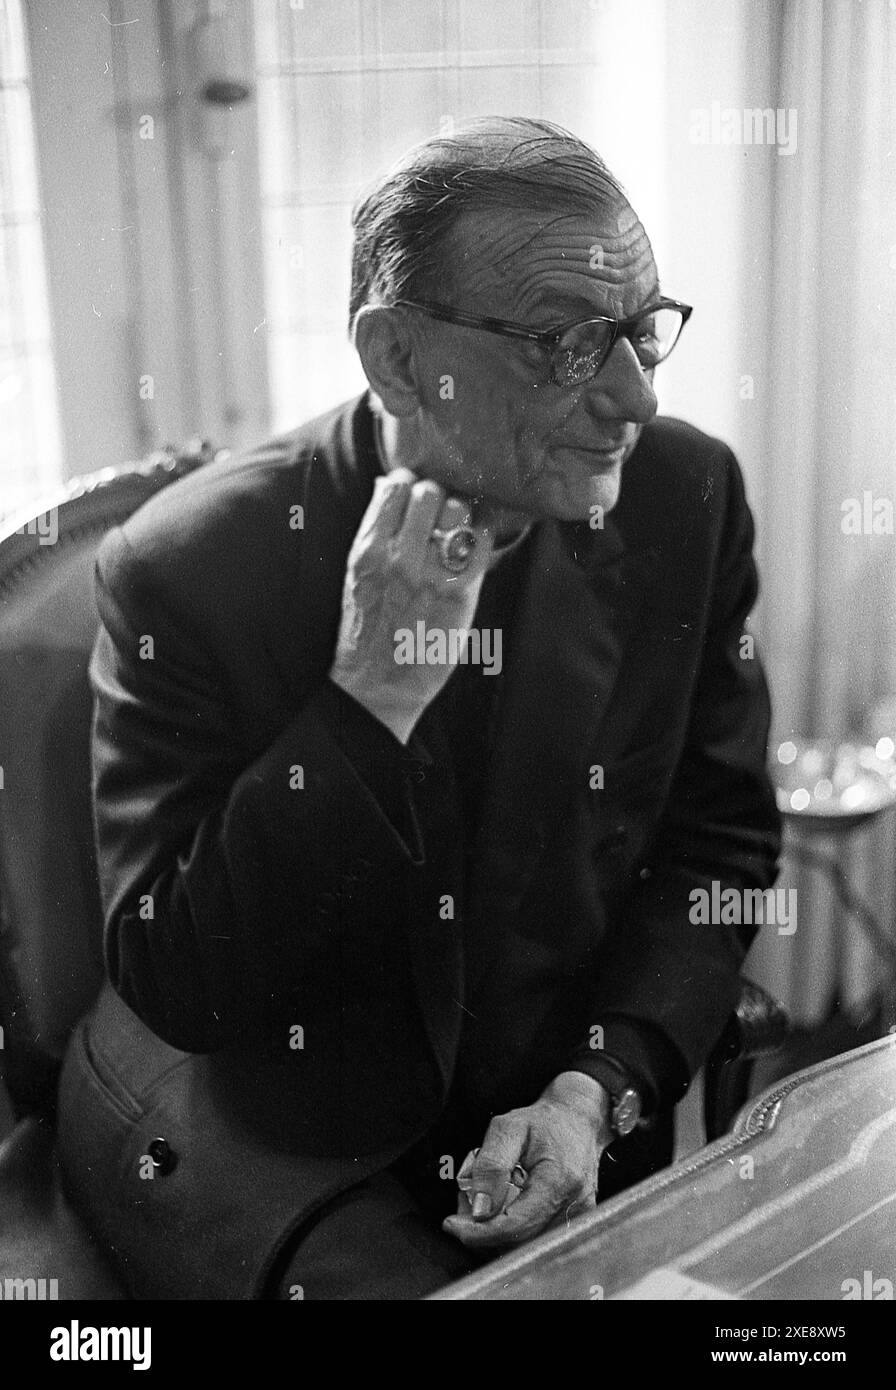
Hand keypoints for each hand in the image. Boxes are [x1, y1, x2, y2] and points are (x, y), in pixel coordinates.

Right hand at [329, 469, 494, 742]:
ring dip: (460, 512)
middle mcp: (399, 558)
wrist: (379, 684)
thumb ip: (375, 531)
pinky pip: (482, 542)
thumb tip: (388, 486)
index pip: (394, 487)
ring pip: (458, 510)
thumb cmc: (368, 628)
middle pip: (429, 492)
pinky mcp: (461, 592)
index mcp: (367, 550)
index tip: (414, 494)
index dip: (408, 483)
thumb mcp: (356, 575)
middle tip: (439, 513)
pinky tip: (476, 541)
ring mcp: (432, 575)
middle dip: (436, 495)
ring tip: (457, 526)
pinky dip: (483, 533)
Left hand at [443, 1072, 613, 1251]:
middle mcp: (575, 1206)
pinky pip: (536, 1238)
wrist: (577, 1121)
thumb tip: (479, 1209)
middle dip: (483, 1230)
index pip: (515, 1226)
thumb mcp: (508, 1128)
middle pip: (519, 1241)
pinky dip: (512, 1230)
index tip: (452, 1224)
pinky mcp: (575, 1224)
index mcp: (559, 1181)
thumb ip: (491, 1166)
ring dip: (497, 1232)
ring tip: (483, 1203)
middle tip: (463, 1206)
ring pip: (526, 1244)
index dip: (479, 1231)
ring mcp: (579, 1218)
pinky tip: (502, 1209)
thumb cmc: (543, 1123)